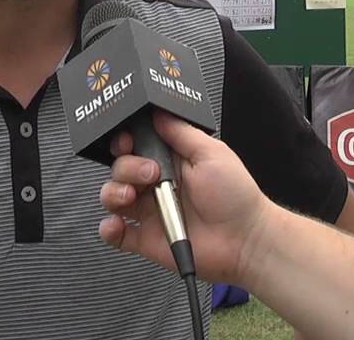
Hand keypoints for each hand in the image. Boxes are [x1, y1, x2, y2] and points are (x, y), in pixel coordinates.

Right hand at [98, 111, 272, 285]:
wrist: (244, 239)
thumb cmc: (235, 195)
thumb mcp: (211, 152)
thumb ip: (181, 132)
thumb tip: (158, 113)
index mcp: (171, 160)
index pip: (136, 144)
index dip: (126, 141)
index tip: (128, 141)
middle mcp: (156, 183)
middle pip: (120, 167)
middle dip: (127, 166)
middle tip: (151, 173)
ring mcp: (149, 211)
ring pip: (112, 196)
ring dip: (113, 192)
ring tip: (131, 197)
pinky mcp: (145, 238)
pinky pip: (115, 233)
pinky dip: (108, 227)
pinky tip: (118, 223)